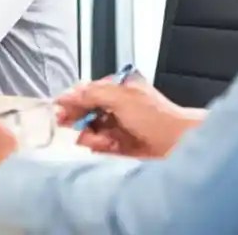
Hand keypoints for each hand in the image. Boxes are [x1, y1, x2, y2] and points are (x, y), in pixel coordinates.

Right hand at [54, 74, 204, 157]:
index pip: (87, 92)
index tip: (59, 107)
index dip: (72, 100)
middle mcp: (118, 107)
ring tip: (102, 139)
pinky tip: (108, 147)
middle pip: (85, 112)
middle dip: (78, 118)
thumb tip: (69, 94)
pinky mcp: (121, 148)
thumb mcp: (120, 97)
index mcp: (119, 89)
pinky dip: (100, 147)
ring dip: (91, 135)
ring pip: (90, 131)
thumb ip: (92, 94)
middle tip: (68, 123)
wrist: (178, 144)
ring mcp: (119, 128)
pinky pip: (99, 147)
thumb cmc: (157, 117)